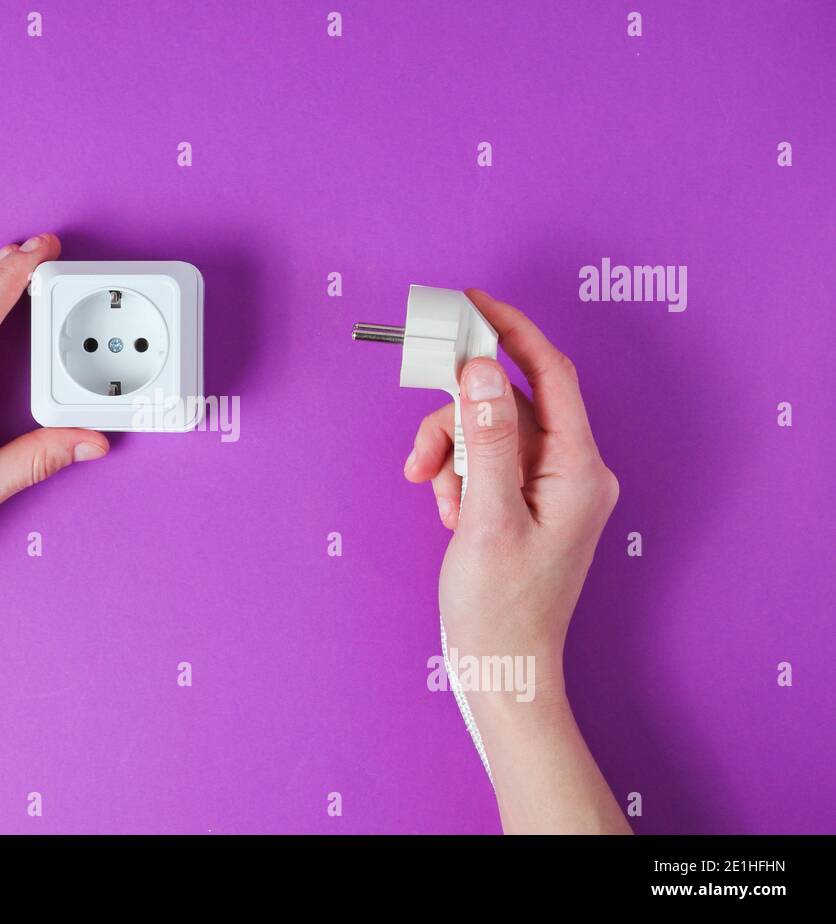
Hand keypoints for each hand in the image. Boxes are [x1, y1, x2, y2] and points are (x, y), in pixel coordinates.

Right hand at [403, 289, 618, 705]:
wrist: (502, 667)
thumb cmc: (500, 607)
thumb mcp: (485, 516)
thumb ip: (484, 437)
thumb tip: (481, 369)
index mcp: (579, 469)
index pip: (551, 373)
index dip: (513, 330)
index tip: (472, 304)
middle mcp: (572, 470)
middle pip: (506, 405)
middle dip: (456, 421)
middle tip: (421, 456)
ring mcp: (550, 488)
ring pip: (488, 433)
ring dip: (451, 456)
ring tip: (436, 500)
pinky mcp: (527, 503)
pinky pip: (485, 463)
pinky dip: (457, 478)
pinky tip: (450, 516)